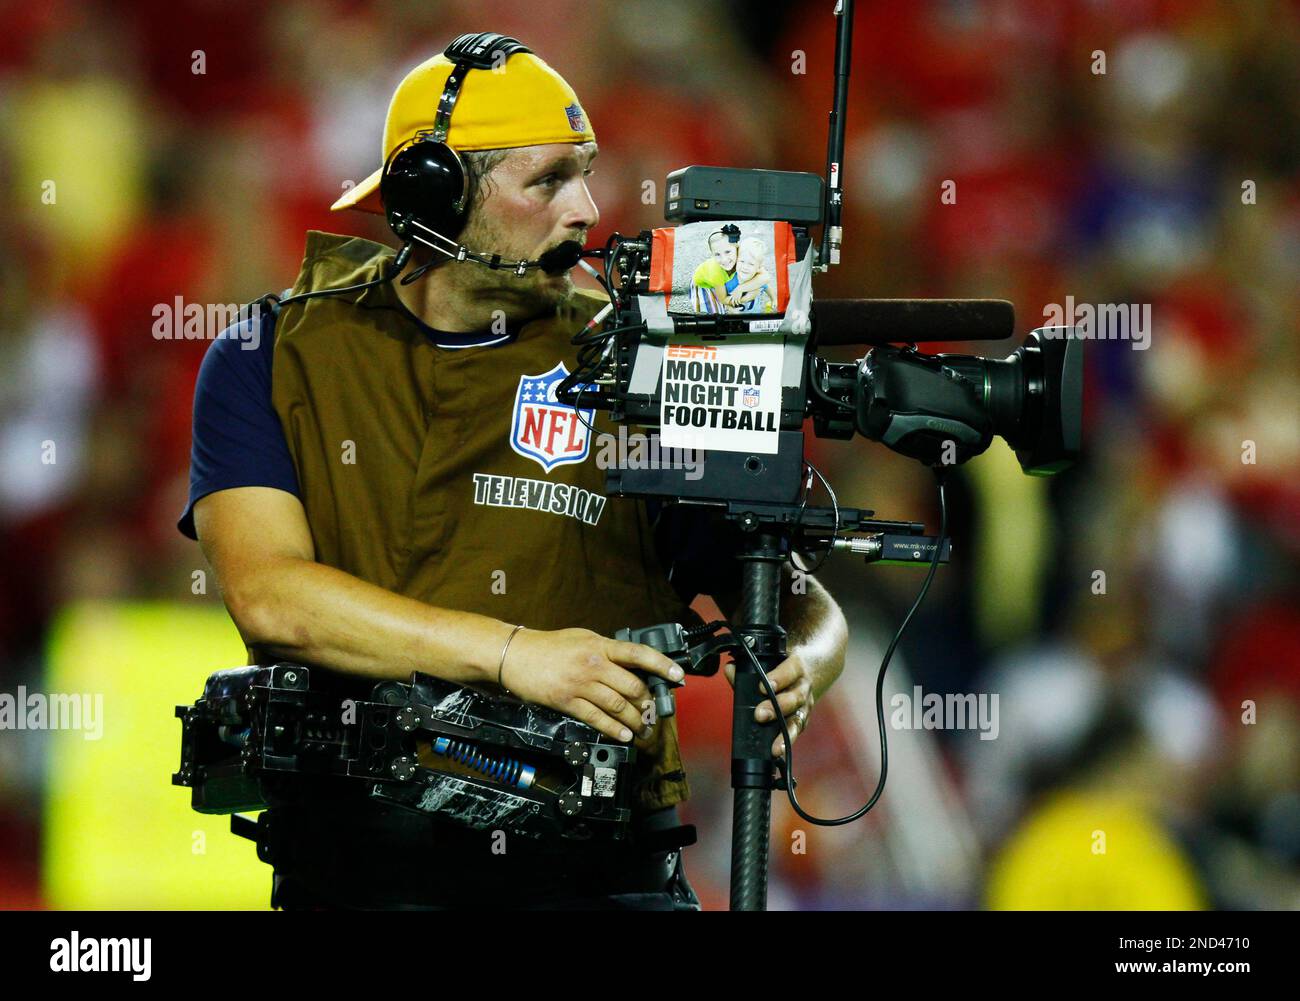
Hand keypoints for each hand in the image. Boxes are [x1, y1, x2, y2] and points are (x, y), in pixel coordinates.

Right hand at [499, 627, 683, 745]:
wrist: (516, 655)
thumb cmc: (549, 646)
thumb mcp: (582, 637)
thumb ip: (606, 650)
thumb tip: (630, 663)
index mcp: (600, 645)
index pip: (638, 653)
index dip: (661, 664)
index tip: (678, 675)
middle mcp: (594, 664)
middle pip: (632, 686)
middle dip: (648, 703)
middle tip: (654, 713)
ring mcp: (581, 684)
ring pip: (618, 706)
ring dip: (635, 721)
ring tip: (643, 729)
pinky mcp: (568, 701)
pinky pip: (596, 718)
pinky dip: (613, 729)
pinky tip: (623, 735)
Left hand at [725, 650, 815, 757]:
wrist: (812, 668)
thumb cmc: (784, 664)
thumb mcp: (771, 659)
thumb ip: (748, 666)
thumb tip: (730, 670)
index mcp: (797, 667)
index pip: (790, 670)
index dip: (779, 679)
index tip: (763, 688)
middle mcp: (803, 687)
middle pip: (795, 698)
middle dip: (777, 707)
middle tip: (760, 715)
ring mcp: (805, 706)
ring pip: (798, 720)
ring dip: (785, 735)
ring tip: (775, 748)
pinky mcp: (802, 720)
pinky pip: (795, 732)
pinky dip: (786, 743)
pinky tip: (778, 752)